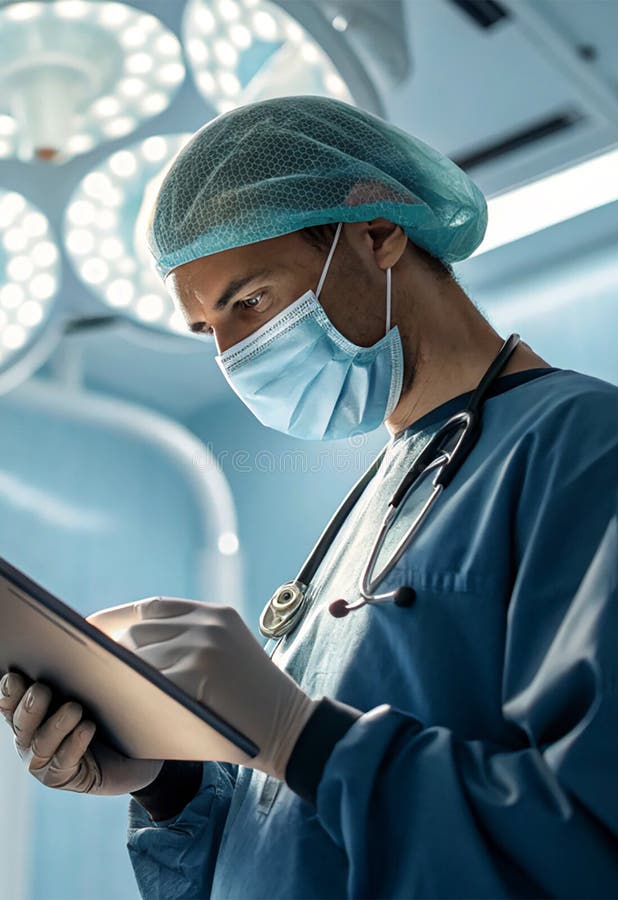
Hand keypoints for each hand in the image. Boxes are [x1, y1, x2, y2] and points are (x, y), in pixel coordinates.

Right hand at [0, 672, 161, 794]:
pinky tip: (87, 729)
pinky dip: (74, 744)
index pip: (11, 699)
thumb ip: (81, 665)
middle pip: (21, 722)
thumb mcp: (96, 685)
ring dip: (56, 724)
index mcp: (31, 709)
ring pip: (40, 743)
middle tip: (42, 689)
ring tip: (75, 709)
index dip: (10, 689)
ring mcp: (44, 760)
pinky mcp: (64, 777)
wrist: (138, 750)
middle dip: (30, 705)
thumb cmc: (111, 710)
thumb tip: (86, 632)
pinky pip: (63, 762)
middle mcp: (30, 735)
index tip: (16, 675)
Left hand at [91, 597, 317, 779]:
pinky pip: (148, 681)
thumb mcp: (227, 657)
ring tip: (98, 688)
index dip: (117, 617)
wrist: (292, 728)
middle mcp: (209, 623)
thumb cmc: (252, 705)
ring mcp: (204, 646)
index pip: (153, 607)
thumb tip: (126, 653)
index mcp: (215, 614)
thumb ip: (188, 645)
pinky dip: (131, 693)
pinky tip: (119, 705)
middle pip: (139, 629)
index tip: (88, 629)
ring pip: (138, 655)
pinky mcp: (198, 673)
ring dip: (117, 674)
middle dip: (110, 649)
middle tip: (85, 667)